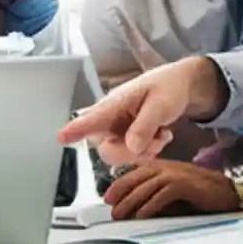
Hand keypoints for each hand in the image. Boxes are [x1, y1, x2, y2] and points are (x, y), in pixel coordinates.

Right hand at [59, 57, 225, 165]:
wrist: (180, 87)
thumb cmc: (168, 87)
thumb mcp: (162, 103)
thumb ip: (146, 124)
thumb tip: (132, 147)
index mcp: (114, 104)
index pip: (92, 118)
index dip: (76, 129)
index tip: (62, 138)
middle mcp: (110, 119)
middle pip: (106, 149)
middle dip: (130, 152)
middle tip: (155, 140)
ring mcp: (117, 131)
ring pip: (120, 156)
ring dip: (143, 152)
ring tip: (161, 135)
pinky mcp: (126, 139)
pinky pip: (131, 156)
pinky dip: (148, 152)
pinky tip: (160, 137)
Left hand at [103, 160, 239, 219]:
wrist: (228, 190)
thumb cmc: (201, 194)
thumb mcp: (174, 193)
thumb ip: (157, 196)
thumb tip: (137, 209)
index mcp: (162, 166)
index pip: (134, 173)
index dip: (119, 185)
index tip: (108, 198)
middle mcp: (166, 167)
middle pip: (136, 178)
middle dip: (121, 194)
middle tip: (112, 210)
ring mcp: (174, 174)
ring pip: (146, 187)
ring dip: (131, 202)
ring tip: (121, 215)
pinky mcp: (183, 184)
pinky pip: (161, 195)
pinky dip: (149, 206)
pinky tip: (141, 216)